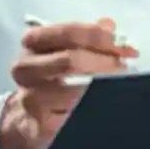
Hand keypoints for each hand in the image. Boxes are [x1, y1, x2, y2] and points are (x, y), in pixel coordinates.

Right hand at [0, 18, 138, 148]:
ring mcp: (29, 97)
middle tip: (123, 65)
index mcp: (33, 42)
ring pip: (72, 91)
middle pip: (70, 60)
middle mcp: (25, 67)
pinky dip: (90, 109)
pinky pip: (70, 116)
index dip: (98, 37)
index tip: (120, 44)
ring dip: (101, 87)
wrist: (31, 113)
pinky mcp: (37, 123)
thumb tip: (109, 25)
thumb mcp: (66, 49)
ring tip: (118, 84)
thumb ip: (88, 36)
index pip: (68, 33)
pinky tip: (103, 104)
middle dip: (103, 61)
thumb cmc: (52, 75)